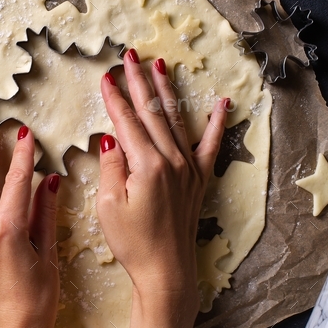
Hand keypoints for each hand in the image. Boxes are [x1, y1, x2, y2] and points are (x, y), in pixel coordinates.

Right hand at [97, 51, 228, 323]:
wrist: (165, 271)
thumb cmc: (133, 242)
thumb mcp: (109, 206)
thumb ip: (111, 167)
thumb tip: (111, 138)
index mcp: (147, 165)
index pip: (127, 122)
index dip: (114, 98)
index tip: (105, 76)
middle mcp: (171, 160)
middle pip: (152, 113)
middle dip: (138, 83)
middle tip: (130, 56)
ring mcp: (188, 168)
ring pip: (175, 121)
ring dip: (166, 92)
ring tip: (159, 66)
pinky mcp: (198, 179)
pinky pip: (210, 146)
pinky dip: (217, 123)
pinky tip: (223, 103)